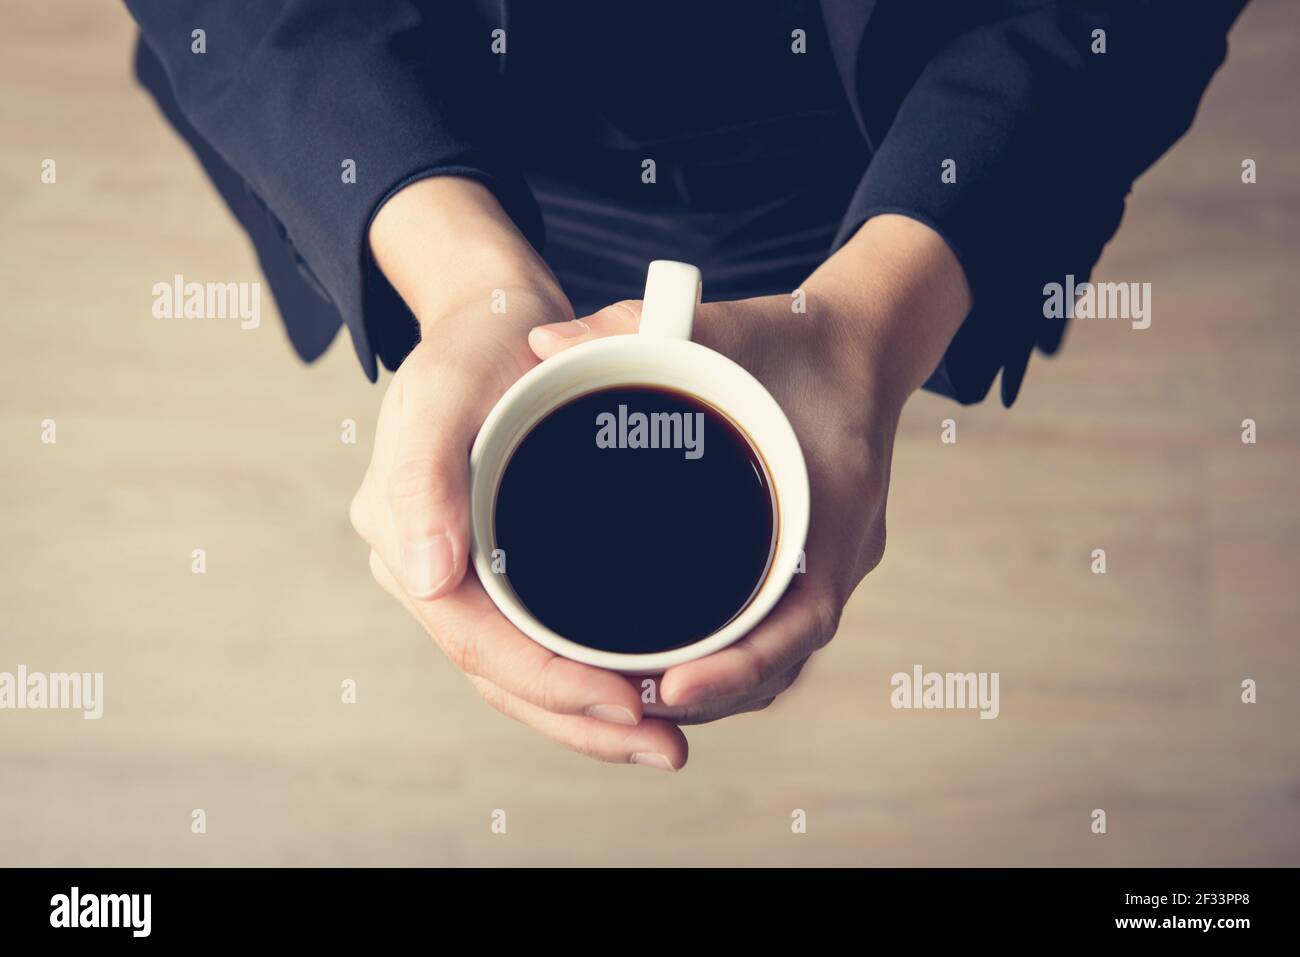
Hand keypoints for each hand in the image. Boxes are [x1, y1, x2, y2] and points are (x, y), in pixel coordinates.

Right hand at [350, 177, 689, 769]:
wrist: (495, 320)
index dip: (548, 684)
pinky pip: (537, 643)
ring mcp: (463, 574)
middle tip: (666, 747)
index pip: (474, 640)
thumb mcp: (442, 389)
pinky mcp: (501, 569)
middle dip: (581, 721)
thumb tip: (429, 579)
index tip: (626, 701)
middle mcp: (429, 570)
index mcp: (405, 539)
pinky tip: (639, 694)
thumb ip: (422, 475)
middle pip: (501, 675)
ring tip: (663, 742)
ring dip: (588, 718)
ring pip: (521, 673)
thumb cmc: (474, 344)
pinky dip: (584, 676)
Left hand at [526, 214, 971, 723]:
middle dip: (708, 697)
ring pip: (776, 656)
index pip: (798, 620)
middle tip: (623, 707)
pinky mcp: (812, 563)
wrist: (860, 339)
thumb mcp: (718, 322)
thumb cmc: (792, 335)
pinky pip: (773, 630)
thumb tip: (538, 339)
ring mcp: (829, 564)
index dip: (737, 668)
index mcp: (832, 508)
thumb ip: (631, 326)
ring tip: (633, 699)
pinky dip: (729, 659)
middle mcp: (838, 553)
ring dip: (716, 689)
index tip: (671, 691)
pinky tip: (669, 662)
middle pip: (780, 660)